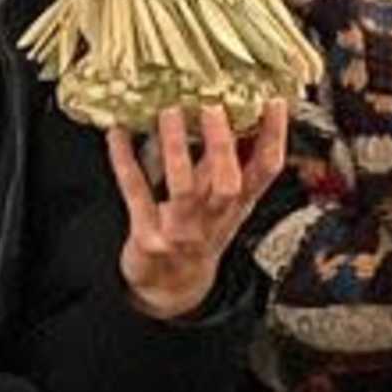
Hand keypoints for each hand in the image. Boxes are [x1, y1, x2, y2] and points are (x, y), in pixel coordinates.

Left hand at [110, 101, 289, 318]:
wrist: (170, 289)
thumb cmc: (198, 233)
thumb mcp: (223, 205)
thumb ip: (227, 165)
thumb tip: (235, 112)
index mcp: (237, 207)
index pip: (266, 172)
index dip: (274, 138)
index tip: (273, 102)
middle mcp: (214, 219)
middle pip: (228, 183)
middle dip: (222, 145)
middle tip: (213, 107)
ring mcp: (181, 231)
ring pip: (183, 189)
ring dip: (176, 149)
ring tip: (169, 112)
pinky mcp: (148, 237)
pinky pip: (136, 195)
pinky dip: (125, 163)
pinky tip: (117, 134)